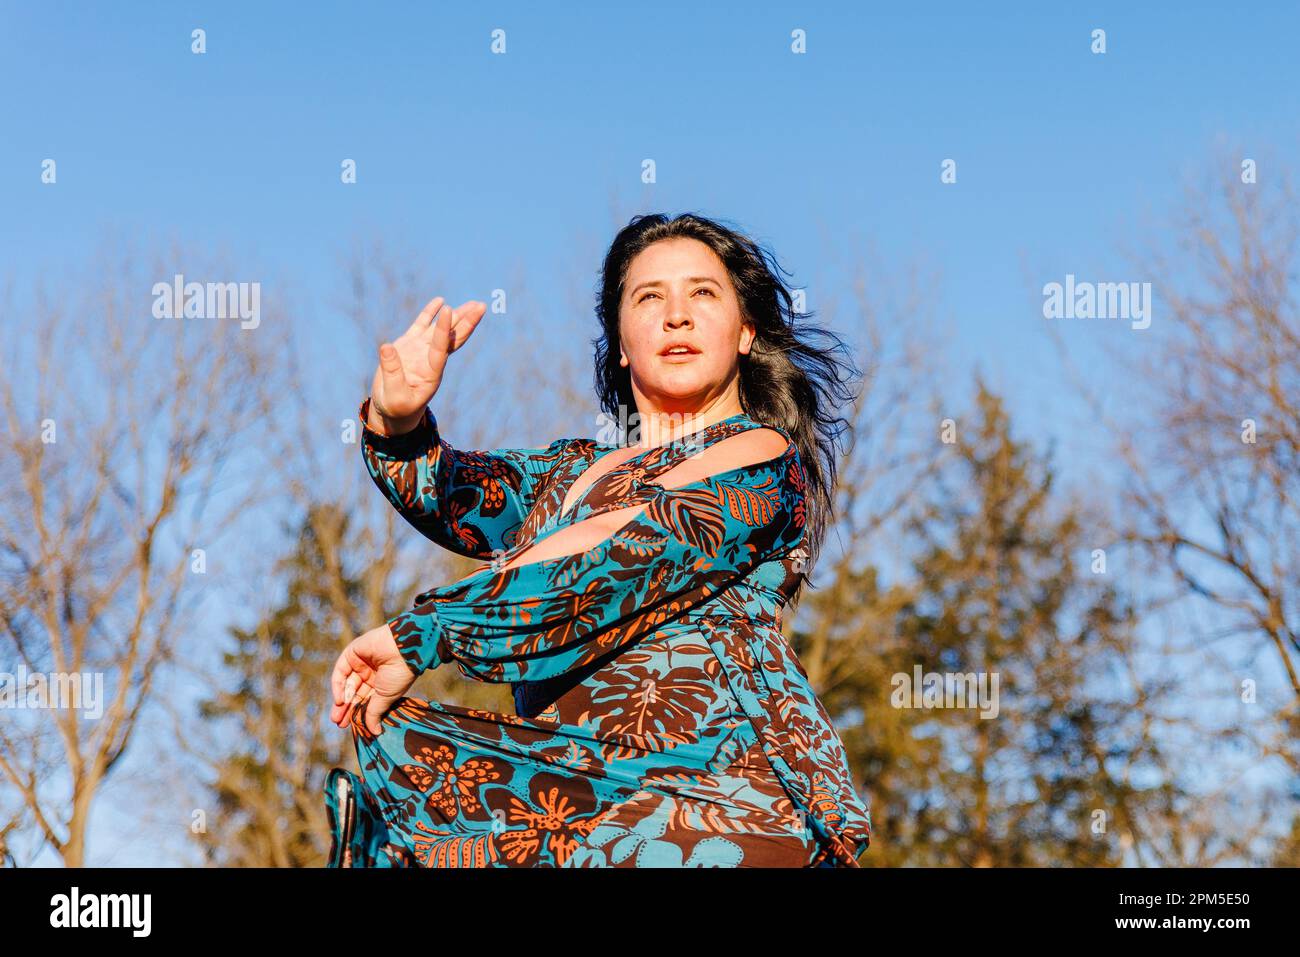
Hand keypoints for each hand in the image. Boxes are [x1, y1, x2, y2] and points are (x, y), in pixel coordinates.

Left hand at [329, 623, 418, 734]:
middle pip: (354, 692)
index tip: (350, 727)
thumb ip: (374, 713)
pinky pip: (341, 671)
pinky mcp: (353, 652)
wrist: (403, 649)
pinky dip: (338, 685)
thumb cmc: (399, 674)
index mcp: (382, 682)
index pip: (366, 699)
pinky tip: (339, 700)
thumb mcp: (386, 698)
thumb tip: (374, 732)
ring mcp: (361, 662)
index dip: (357, 712)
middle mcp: (372, 672)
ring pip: (346, 683)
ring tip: (336, 717)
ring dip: (341, 700)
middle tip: (339, 724)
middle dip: (347, 708)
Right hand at [369, 295, 487, 424]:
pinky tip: (440, 301)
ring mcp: (421, 350)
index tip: (449, 311)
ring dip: (457, 316)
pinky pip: (422, 326)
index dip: (444, 329)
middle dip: (467, 322)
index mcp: (431, 372)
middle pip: (452, 337)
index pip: (441, 346)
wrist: (393, 410)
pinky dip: (431, 313)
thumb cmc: (396, 407)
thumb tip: (387, 346)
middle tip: (481, 306)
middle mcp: (431, 358)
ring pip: (442, 329)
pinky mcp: (410, 346)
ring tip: (474, 303)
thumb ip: (392, 372)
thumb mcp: (395, 396)